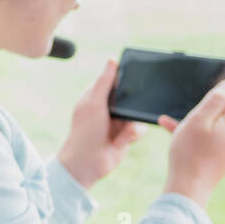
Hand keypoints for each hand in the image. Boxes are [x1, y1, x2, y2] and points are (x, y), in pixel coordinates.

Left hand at [57, 58, 142, 189]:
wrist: (88, 163)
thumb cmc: (85, 132)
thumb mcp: (94, 103)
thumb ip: (104, 82)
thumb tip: (111, 60)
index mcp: (96, 96)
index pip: (114, 80)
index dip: (125, 77)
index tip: (138, 74)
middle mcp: (107, 107)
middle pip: (130, 96)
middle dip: (133, 104)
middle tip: (126, 112)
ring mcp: (117, 121)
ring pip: (137, 113)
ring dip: (132, 124)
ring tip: (121, 133)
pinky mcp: (125, 134)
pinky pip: (139, 128)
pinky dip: (133, 134)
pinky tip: (121, 141)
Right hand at [158, 56, 224, 209]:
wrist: (188, 189)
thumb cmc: (190, 154)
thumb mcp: (198, 120)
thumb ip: (216, 99)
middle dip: (216, 94)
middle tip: (197, 90)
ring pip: (218, 118)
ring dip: (198, 112)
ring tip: (171, 116)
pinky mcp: (222, 151)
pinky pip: (210, 131)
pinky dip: (194, 126)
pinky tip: (169, 126)